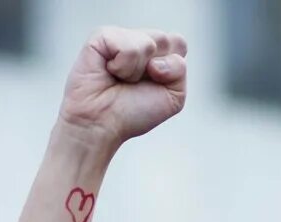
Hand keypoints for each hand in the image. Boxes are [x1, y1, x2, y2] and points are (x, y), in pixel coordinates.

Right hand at [57, 27, 187, 149]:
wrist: (100, 125)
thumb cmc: (131, 113)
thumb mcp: (173, 97)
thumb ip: (180, 69)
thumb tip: (154, 58)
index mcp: (155, 52)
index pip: (178, 43)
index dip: (171, 68)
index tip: (152, 85)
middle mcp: (138, 41)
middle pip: (167, 39)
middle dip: (156, 69)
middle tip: (133, 84)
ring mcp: (119, 36)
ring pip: (149, 43)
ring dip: (136, 71)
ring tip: (119, 79)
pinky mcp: (101, 37)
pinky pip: (127, 45)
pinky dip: (122, 66)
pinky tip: (108, 72)